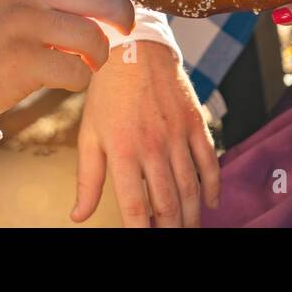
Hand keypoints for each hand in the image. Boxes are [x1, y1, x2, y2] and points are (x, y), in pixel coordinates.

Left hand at [73, 41, 219, 226]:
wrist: (134, 50)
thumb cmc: (107, 95)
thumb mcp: (90, 135)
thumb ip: (87, 180)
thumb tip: (78, 216)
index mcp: (122, 151)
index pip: (134, 207)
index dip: (140, 232)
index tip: (143, 241)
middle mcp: (152, 146)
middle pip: (168, 204)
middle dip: (171, 229)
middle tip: (171, 239)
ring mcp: (177, 135)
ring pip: (191, 188)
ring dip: (192, 216)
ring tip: (189, 229)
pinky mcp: (195, 123)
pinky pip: (209, 161)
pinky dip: (213, 186)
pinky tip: (210, 203)